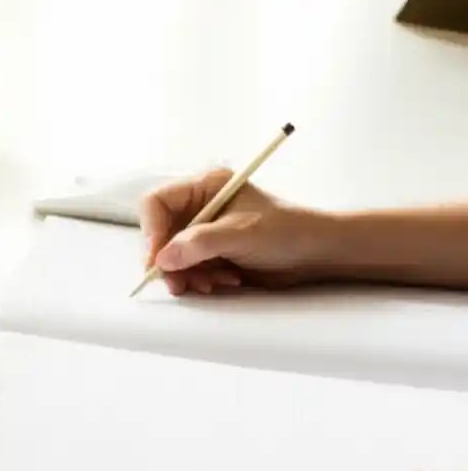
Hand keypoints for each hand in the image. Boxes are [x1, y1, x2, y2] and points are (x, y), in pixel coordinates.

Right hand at [138, 168, 329, 294]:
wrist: (317, 254)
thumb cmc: (286, 232)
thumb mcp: (241, 235)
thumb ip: (199, 244)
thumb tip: (163, 259)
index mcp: (204, 186)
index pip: (157, 203)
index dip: (152, 231)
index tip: (157, 260)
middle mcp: (200, 205)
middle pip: (160, 232)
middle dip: (169, 260)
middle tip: (177, 284)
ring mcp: (204, 229)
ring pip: (172, 254)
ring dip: (187, 274)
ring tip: (211, 284)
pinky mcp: (211, 251)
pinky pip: (188, 267)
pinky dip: (200, 279)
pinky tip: (224, 282)